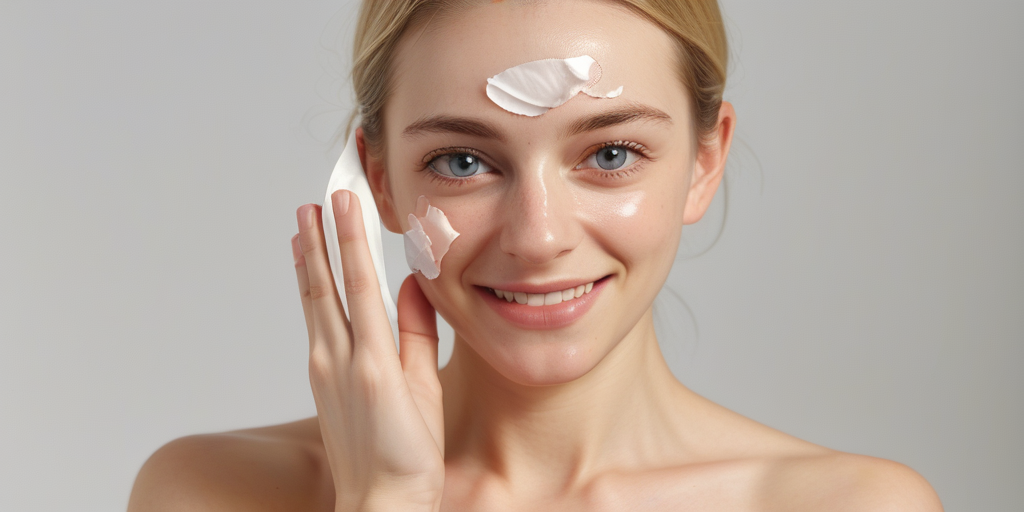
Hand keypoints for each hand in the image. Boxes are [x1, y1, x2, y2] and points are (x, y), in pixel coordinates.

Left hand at [292, 190, 443, 511]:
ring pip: (312, 303)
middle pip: (322, 286)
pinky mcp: (319, 381)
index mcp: (371, 360)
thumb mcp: (425, 390)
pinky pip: (314, 324)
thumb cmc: (410, 454)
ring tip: (300, 229)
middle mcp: (338, 360)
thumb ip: (415, 333)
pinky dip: (310, 293)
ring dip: (306, 262)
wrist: (378, 502)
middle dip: (316, 240)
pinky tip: (311, 280)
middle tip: (310, 203)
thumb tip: (409, 284)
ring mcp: (322, 370)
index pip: (358, 282)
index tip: (345, 201)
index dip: (350, 238)